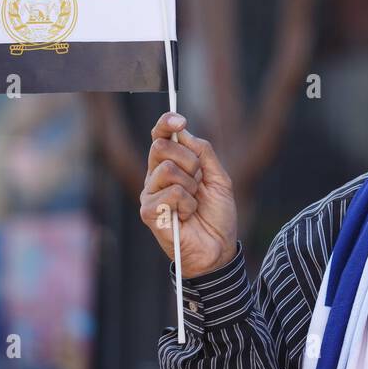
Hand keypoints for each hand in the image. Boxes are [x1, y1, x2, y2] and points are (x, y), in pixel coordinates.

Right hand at [139, 113, 238, 276]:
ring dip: (191, 186)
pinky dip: (187, 203)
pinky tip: (187, 215)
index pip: (160, 137)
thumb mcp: (219, 178)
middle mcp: (155, 177)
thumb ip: (204, 153)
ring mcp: (150, 195)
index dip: (166, 123)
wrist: (218, 248)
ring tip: (194, 203)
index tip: (180, 120)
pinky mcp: (148, 212)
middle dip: (189, 159)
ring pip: (167, 169)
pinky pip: (170, 192)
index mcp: (171, 166)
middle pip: (161, 146)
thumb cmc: (217, 215)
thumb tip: (184, 132)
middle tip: (199, 180)